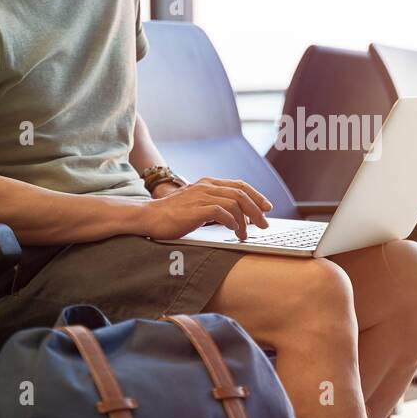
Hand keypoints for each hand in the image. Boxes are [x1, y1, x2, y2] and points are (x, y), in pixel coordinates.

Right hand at [139, 177, 272, 240]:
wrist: (149, 216)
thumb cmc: (172, 214)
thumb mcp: (197, 204)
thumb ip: (214, 205)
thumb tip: (237, 216)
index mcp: (208, 183)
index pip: (240, 185)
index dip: (256, 196)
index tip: (267, 207)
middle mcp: (206, 186)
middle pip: (241, 193)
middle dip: (256, 209)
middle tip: (264, 224)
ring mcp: (200, 196)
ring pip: (234, 203)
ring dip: (244, 220)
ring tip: (245, 234)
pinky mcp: (195, 209)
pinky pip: (221, 212)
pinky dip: (231, 221)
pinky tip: (233, 230)